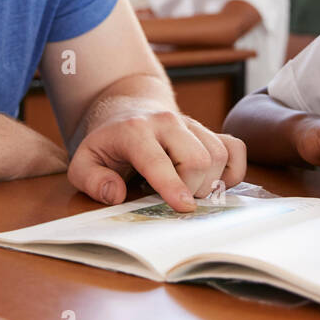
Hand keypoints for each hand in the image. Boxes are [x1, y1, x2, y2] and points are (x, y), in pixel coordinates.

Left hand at [67, 109, 246, 211]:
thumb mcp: (84, 162)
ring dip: (209, 183)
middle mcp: (167, 122)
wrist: (128, 111)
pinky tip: (212, 182)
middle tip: (174, 199)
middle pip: (197, 159)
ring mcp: (192, 124)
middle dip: (191, 189)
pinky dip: (232, 171)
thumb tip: (115, 194)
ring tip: (187, 190)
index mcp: (135, 131)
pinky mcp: (208, 130)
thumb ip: (92, 180)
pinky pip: (235, 149)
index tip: (183, 208)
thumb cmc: (108, 144)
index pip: (158, 160)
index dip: (172, 186)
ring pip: (218, 155)